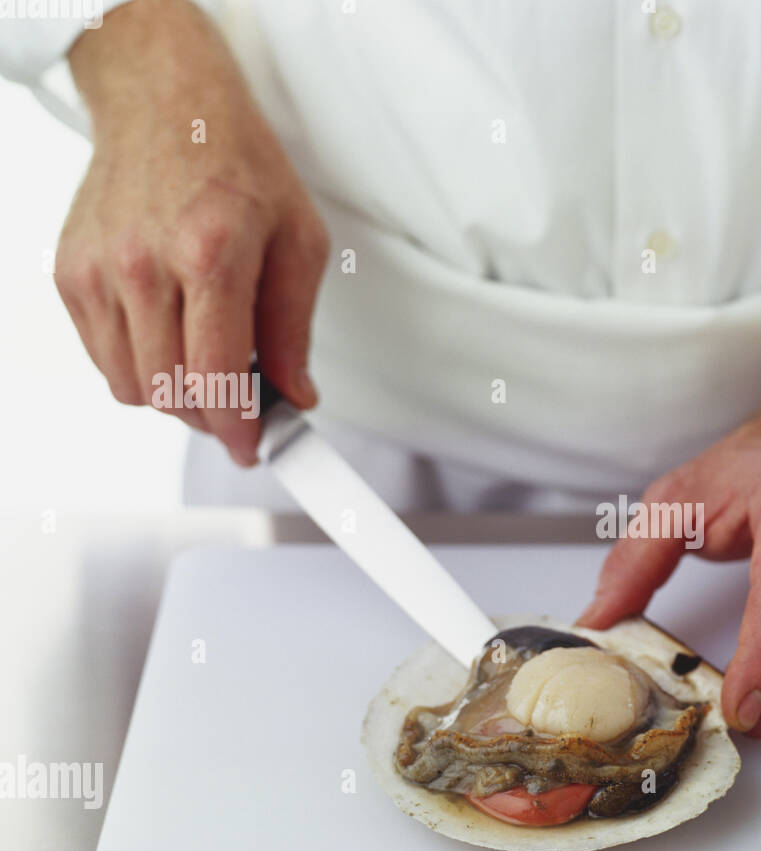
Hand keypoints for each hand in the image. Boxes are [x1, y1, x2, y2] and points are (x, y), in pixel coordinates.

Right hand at [57, 0, 327, 465]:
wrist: (165, 103)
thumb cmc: (238, 165)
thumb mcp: (299, 243)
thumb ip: (293, 331)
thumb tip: (295, 397)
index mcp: (209, 255)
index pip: (215, 378)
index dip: (237, 428)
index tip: (253, 447)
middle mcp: (143, 266)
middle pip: (171, 393)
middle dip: (213, 418)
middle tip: (243, 408)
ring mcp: (99, 270)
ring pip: (132, 387)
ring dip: (176, 397)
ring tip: (210, 368)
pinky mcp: (71, 273)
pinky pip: (105, 358)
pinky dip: (142, 368)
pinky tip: (173, 339)